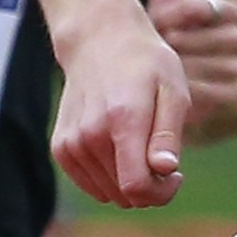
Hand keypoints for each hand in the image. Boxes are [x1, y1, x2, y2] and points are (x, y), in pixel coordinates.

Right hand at [51, 0, 191, 209]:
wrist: (99, 41)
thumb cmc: (146, 65)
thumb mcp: (173, 90)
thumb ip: (168, 133)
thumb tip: (165, 170)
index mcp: (123, 120)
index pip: (137, 186)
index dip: (162, 193)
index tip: (175, 174)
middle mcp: (91, 135)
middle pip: (125, 195)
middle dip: (150, 187)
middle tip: (160, 156)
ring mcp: (72, 143)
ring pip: (108, 194)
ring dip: (129, 182)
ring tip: (140, 147)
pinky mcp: (61, 148)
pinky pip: (90, 186)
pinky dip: (109, 178)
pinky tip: (120, 150)